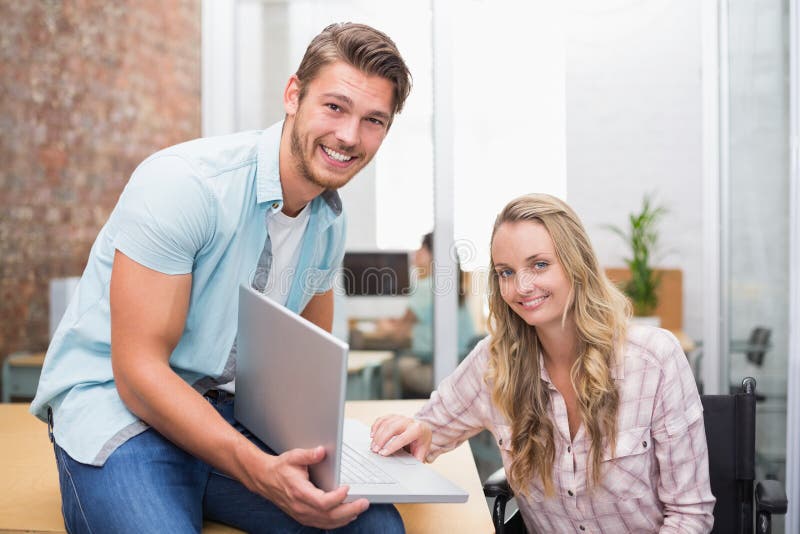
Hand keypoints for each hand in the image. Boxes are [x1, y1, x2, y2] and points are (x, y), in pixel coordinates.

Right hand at [252, 446, 369, 528]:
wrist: (265, 479)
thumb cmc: (280, 469)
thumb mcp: (293, 457)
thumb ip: (308, 454)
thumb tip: (322, 451)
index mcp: (299, 492)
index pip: (322, 502)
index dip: (337, 497)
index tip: (347, 488)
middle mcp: (301, 507)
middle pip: (328, 515)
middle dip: (349, 510)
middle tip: (364, 503)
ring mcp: (302, 514)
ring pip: (327, 523)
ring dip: (345, 518)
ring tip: (359, 509)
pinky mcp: (303, 517)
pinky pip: (322, 524)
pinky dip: (337, 522)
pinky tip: (347, 517)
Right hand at [370, 414, 431, 460]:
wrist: (423, 429)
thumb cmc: (421, 440)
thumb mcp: (422, 450)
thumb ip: (417, 459)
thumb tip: (411, 469)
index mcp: (417, 430)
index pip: (402, 438)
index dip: (392, 446)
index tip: (383, 453)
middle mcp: (409, 422)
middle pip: (392, 428)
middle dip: (381, 439)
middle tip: (375, 450)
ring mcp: (400, 418)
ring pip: (386, 423)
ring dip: (377, 434)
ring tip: (373, 445)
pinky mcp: (394, 416)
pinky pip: (383, 419)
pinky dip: (376, 426)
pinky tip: (372, 435)